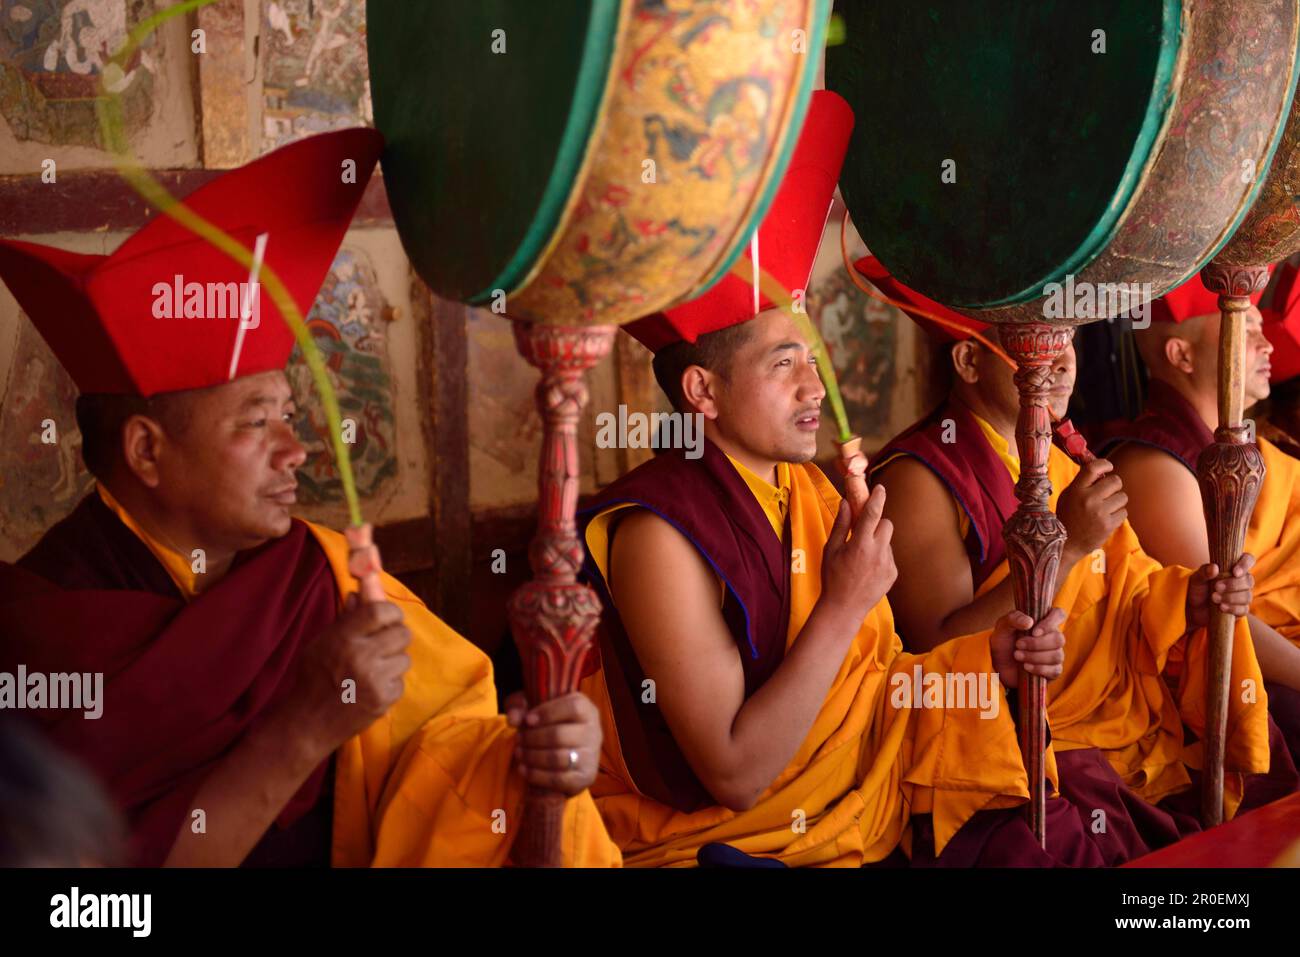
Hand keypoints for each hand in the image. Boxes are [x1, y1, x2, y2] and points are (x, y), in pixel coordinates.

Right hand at [284, 593, 410, 754]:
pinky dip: (390, 684)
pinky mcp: (384, 699)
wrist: (309, 721)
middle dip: (396, 636)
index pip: (381, 611)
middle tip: (383, 644)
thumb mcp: (322, 642)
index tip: (388, 617)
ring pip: (405, 658)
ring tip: (373, 669)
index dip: (390, 612)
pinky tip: (372, 687)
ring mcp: (375, 679)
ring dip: (393, 662)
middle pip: (402, 633)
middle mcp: (361, 656)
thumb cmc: (314, 676)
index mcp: (344, 638)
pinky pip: (401, 682)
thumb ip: (346, 618)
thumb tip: (362, 590)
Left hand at [506, 691, 601, 795]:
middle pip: (560, 735)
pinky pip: (559, 779)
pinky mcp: (585, 777)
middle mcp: (594, 731)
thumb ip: (519, 706)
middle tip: (518, 739)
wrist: (562, 751)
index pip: (573, 707)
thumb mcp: (532, 708)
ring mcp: (591, 756)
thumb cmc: (546, 723)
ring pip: (558, 758)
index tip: (527, 720)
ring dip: (532, 756)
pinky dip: (536, 775)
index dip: (548, 713)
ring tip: (519, 753)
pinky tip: (523, 769)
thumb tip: (513, 719)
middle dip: (533, 738)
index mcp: (586, 710)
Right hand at [820, 486, 897, 626]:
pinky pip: (889, 557)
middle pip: (887, 524)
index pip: (873, 513)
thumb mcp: (831, 550)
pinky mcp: (893, 574)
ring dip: (878, 541)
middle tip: (863, 532)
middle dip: (877, 523)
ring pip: (888, 541)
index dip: (877, 498)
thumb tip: (846, 503)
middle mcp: (878, 552)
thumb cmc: (833, 578)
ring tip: (862, 557)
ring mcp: (888, 564)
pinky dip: (880, 557)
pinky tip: (867, 569)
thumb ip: (841, 525)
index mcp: (861, 544)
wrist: (844, 608)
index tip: (880, 487)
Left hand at [990, 607, 1066, 688]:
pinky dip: (1039, 668)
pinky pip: (1055, 670)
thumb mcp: (1003, 627)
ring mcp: (1055, 654)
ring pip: (1057, 655)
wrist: (999, 664)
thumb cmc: (1004, 641)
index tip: (1034, 631)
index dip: (1050, 622)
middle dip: (1036, 644)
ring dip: (1035, 657)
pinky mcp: (1053, 670)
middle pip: (1059, 639)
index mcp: (1043, 622)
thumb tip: (1029, 622)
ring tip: (1017, 655)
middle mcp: (1052, 637)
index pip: (1059, 614)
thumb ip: (1014, 619)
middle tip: (1018, 644)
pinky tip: (1026, 667)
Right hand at [1057, 458, 1126, 565]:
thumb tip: (1102, 470)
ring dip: (1117, 501)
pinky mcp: (1108, 525)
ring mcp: (1099, 512)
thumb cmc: (1067, 517)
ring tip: (1106, 508)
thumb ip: (1083, 483)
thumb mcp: (1068, 496)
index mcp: (1076, 490)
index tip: (1109, 467)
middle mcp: (1088, 499)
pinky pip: (1124, 512)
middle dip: (1114, 485)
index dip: (1105, 464)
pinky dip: (1118, 514)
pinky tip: (1107, 518)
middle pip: (1115, 481)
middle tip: (1108, 492)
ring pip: (1122, 497)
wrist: (1066, 545)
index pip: (1093, 468)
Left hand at [1186, 554, 1254, 630]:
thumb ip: (1204, 572)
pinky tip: (1221, 607)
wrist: (1194, 608)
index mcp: (1233, 567)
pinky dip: (1232, 608)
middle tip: (1216, 587)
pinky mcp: (1240, 610)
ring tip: (1214, 598)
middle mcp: (1241, 580)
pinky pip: (1244, 609)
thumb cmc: (1198, 589)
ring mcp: (1242, 596)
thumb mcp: (1197, 579)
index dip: (1245, 564)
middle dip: (1233, 585)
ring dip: (1231, 597)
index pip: (1248, 559)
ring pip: (1247, 596)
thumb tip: (1215, 567)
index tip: (1234, 572)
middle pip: (1249, 580)